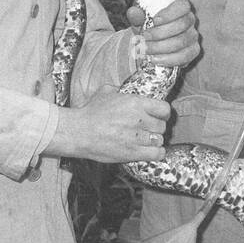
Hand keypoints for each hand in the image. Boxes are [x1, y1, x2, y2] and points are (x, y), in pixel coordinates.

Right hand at [45, 86, 170, 163]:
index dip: (163, 113)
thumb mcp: (104, 93)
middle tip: (148, 130)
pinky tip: (149, 151)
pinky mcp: (133, 153)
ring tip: (145, 141)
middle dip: (156, 128)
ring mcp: (137, 137)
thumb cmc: (89, 112)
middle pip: (162, 126)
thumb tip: (120, 88)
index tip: (159, 116)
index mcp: (136, 102)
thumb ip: (118, 89)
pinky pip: (157, 154)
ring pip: (160, 140)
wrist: (79, 132)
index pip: (164, 108)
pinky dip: (156, 153)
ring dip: (154, 141)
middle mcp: (140, 119)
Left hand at [127, 0, 199, 69]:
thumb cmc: (149, 27)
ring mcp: (193, 35)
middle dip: (161, 32)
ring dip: (161, 47)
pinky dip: (169, 59)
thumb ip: (137, 16)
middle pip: (182, 24)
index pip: (183, 5)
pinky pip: (185, 56)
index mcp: (180, 7)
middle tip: (144, 37)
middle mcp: (190, 19)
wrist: (152, 44)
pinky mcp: (193, 51)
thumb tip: (133, 12)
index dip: (170, 13)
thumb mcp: (141, 21)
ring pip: (182, 41)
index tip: (155, 20)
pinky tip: (155, 59)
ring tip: (146, 49)